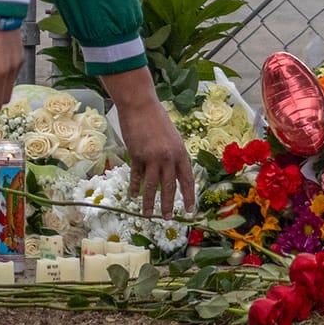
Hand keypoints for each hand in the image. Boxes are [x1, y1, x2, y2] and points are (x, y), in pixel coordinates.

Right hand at [105, 67, 195, 216]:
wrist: (140, 105)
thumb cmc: (157, 118)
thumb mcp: (173, 137)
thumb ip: (174, 156)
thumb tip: (173, 174)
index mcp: (180, 153)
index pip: (187, 180)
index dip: (189, 197)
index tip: (190, 210)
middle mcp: (167, 158)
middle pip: (169, 188)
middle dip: (168, 205)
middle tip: (167, 218)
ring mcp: (151, 157)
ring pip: (151, 186)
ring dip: (149, 202)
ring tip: (148, 215)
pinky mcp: (136, 155)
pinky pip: (136, 175)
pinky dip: (134, 186)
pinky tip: (133, 195)